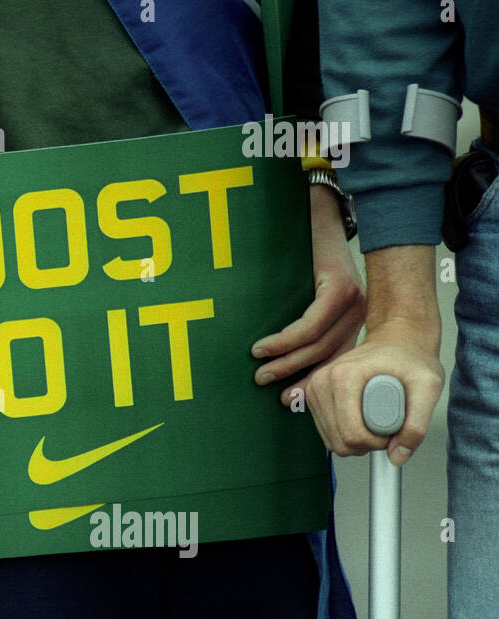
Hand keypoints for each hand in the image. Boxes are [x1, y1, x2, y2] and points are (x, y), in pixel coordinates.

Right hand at [252, 185, 365, 406]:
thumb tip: (280, 360)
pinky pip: (310, 325)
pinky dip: (285, 339)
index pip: (335, 361)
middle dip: (293, 375)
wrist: (318, 218)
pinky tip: (265, 346)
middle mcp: (360, 314)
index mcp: (354, 320)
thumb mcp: (307, 296)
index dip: (310, 381)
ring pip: (318, 344)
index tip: (289, 400)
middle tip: (268, 387)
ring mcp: (353, 302)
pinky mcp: (340, 289)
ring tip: (259, 369)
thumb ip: (305, 324)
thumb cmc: (307, 258)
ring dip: (284, 360)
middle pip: (326, 357)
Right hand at [306, 245, 444, 465]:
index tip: (394, 430)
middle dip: (367, 444)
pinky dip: (345, 434)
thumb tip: (398, 457)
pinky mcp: (313, 395)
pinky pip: (326, 433)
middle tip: (387, 425)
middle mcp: (322, 382)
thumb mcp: (428, 386)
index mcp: (343, 377)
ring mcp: (314, 388)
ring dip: (356, 441)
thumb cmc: (410, 358)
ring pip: (331, 441)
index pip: (353, 434)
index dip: (378, 443)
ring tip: (376, 420)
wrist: (396, 340)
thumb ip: (418, 424)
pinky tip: (361, 420)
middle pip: (339, 441)